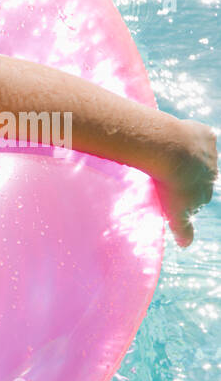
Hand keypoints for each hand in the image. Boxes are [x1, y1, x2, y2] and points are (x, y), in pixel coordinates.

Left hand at [152, 120, 216, 247]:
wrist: (172, 152)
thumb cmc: (170, 185)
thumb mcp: (176, 213)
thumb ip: (182, 228)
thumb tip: (185, 245)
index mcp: (205, 192)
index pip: (197, 196)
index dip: (183, 194)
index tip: (170, 191)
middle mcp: (213, 173)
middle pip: (200, 176)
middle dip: (187, 175)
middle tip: (166, 173)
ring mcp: (210, 153)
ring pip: (199, 156)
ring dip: (187, 156)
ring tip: (167, 155)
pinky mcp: (206, 135)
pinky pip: (199, 135)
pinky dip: (191, 136)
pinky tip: (176, 138)